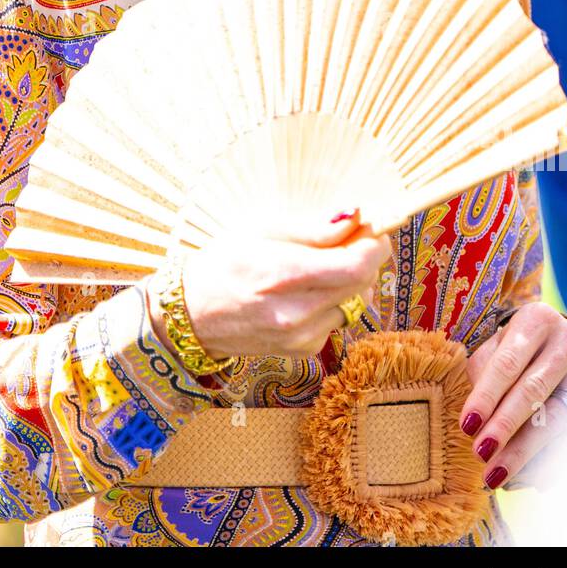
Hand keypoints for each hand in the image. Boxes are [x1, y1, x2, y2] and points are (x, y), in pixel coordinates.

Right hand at [146, 208, 392, 360]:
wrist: (192, 314)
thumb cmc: (224, 262)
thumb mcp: (262, 230)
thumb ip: (312, 229)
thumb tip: (355, 216)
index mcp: (284, 274)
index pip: (357, 266)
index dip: (374, 245)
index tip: (372, 229)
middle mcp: (296, 312)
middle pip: (362, 284)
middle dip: (364, 258)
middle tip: (349, 240)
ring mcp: (301, 337)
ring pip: (353, 303)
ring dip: (349, 282)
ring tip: (319, 267)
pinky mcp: (303, 351)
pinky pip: (336, 320)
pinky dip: (332, 303)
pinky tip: (304, 293)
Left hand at [459, 302, 566, 488]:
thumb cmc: (521, 348)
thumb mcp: (500, 347)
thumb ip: (485, 375)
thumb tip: (476, 423)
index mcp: (537, 320)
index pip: (507, 363)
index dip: (486, 396)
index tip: (467, 426)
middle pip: (534, 390)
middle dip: (505, 426)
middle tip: (481, 455)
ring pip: (558, 417)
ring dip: (525, 451)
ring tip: (498, 475)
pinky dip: (555, 460)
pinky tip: (537, 480)